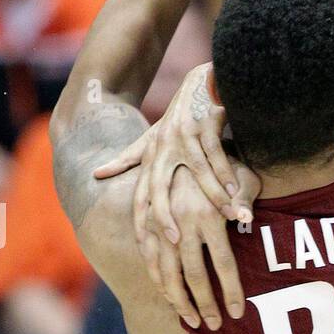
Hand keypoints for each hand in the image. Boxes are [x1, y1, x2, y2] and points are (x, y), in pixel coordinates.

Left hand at [94, 61, 258, 237]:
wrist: (198, 82)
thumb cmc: (176, 117)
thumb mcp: (150, 138)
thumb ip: (127, 158)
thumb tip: (96, 174)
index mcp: (150, 156)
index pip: (141, 195)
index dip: (141, 223)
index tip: (147, 251)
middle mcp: (162, 148)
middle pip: (160, 188)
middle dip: (166, 216)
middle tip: (176, 241)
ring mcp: (183, 136)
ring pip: (197, 173)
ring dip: (214, 196)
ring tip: (228, 218)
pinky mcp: (203, 124)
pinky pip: (215, 155)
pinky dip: (227, 174)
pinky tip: (237, 192)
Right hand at [141, 165, 253, 329]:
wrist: (183, 135)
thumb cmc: (224, 160)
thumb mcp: (242, 175)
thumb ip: (244, 198)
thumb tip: (246, 217)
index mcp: (209, 215)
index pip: (223, 264)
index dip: (230, 292)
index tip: (237, 314)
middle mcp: (184, 223)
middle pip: (194, 275)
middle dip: (205, 304)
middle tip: (214, 326)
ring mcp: (162, 224)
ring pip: (167, 272)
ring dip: (179, 299)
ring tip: (191, 320)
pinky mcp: (148, 222)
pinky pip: (150, 257)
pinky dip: (158, 280)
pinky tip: (168, 296)